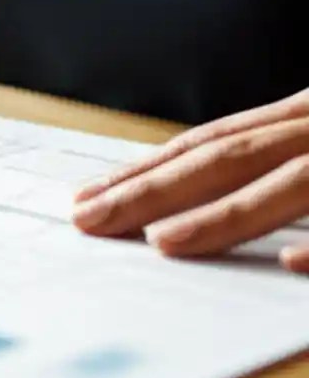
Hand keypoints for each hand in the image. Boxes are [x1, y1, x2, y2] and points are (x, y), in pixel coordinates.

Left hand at [72, 89, 308, 273]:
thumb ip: (277, 157)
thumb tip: (204, 185)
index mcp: (306, 116)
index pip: (213, 142)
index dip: (150, 169)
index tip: (90, 195)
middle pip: (230, 158)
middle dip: (155, 190)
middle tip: (90, 220)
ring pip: (293, 182)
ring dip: (223, 213)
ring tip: (161, 241)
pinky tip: (289, 261)